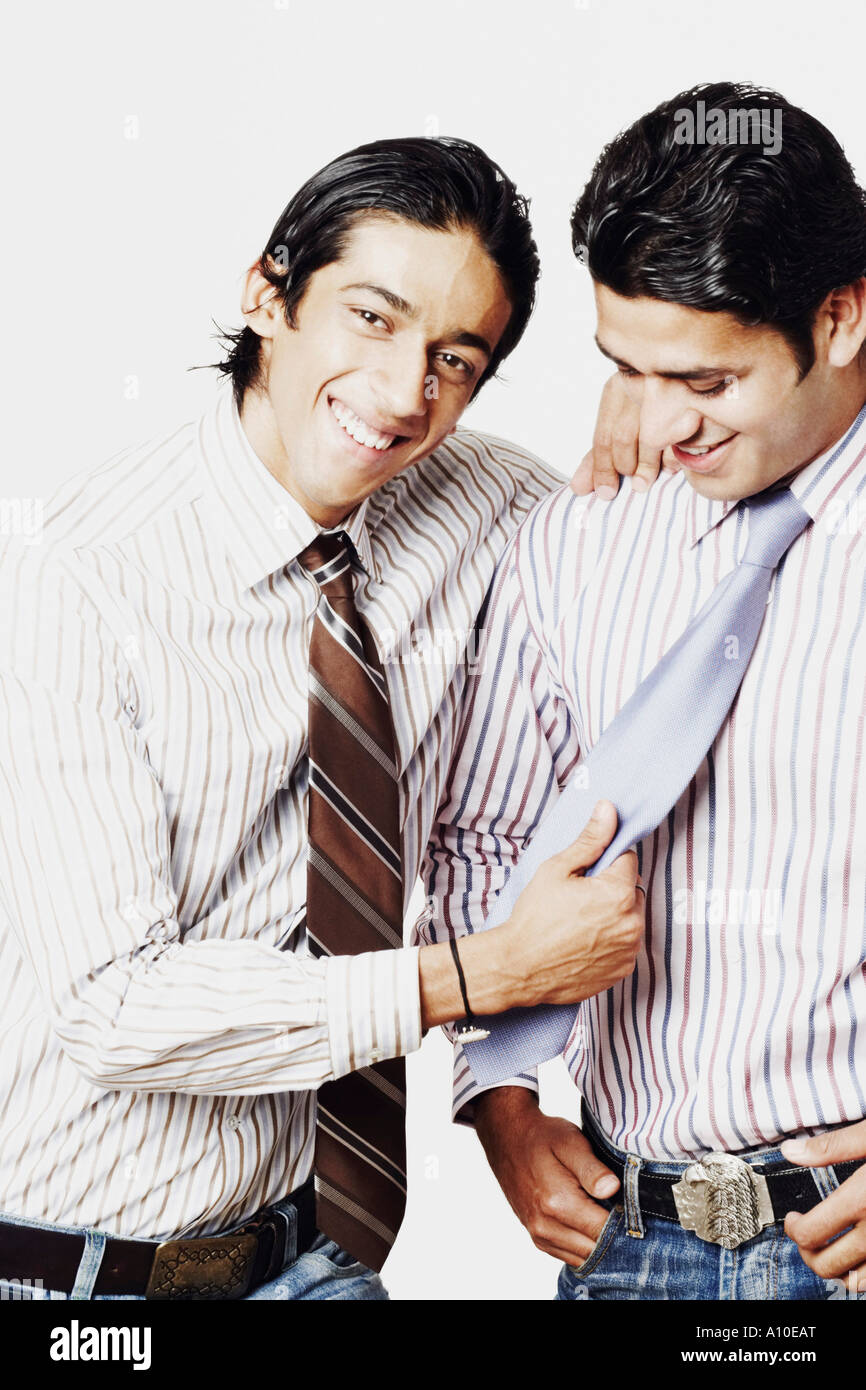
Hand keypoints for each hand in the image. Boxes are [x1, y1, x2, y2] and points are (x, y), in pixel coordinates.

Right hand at [475, 1088, 619, 1262]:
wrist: (508, 1138)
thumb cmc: (542, 1137)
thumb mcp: (569, 1141)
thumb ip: (592, 1168)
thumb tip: (613, 1190)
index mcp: (557, 1203)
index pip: (604, 1231)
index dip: (625, 1222)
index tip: (636, 1208)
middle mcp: (546, 1226)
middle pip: (596, 1249)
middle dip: (615, 1236)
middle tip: (626, 1212)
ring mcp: (539, 1235)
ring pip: (584, 1257)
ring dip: (600, 1243)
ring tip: (608, 1215)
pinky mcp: (537, 1238)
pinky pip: (570, 1256)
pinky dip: (585, 1246)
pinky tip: (591, 1224)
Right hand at [497, 799, 644, 1008]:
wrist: (518, 968)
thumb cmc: (534, 918)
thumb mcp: (557, 870)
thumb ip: (590, 839)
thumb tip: (608, 809)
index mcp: (618, 892)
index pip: (627, 859)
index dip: (605, 862)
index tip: (585, 874)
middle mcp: (632, 922)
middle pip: (632, 889)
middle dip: (611, 889)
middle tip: (578, 899)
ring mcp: (629, 949)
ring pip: (630, 917)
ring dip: (614, 915)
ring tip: (579, 923)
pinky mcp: (623, 969)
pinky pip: (625, 944)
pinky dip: (611, 941)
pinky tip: (584, 943)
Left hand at [570, 372, 676, 496]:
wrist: (682, 368)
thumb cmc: (644, 401)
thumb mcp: (617, 422)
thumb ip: (599, 455)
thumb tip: (579, 486)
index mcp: (616, 390)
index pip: (603, 437)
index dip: (601, 469)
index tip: (604, 492)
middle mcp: (638, 386)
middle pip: (624, 436)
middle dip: (626, 467)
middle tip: (633, 485)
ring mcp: (665, 389)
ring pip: (651, 436)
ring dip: (648, 465)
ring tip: (645, 481)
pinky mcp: (693, 397)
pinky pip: (680, 434)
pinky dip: (673, 456)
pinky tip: (670, 467)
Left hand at [781, 1120, 865, 1292]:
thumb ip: (830, 1147)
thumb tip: (792, 1152)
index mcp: (863, 1198)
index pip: (812, 1232)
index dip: (794, 1229)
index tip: (793, 1220)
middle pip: (828, 1264)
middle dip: (808, 1253)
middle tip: (805, 1237)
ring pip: (856, 1281)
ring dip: (837, 1269)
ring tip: (830, 1248)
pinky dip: (864, 1275)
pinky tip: (860, 1254)